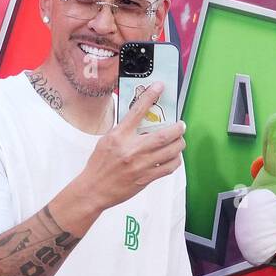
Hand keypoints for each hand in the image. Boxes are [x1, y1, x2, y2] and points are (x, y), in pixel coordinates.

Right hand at [75, 82, 185, 212]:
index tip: (159, 87)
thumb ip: (124, 130)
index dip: (150, 96)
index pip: (137, 111)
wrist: (95, 189)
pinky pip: (168, 168)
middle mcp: (132, 149)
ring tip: (180, 141)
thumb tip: (140, 120)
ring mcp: (141, 165)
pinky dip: (175, 161)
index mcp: (119, 136)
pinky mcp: (146, 178)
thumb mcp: (107, 140)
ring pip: (170, 152)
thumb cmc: (100, 164)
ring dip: (179, 144)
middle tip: (181, 125)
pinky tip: (174, 157)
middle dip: (177, 128)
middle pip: (164, 135)